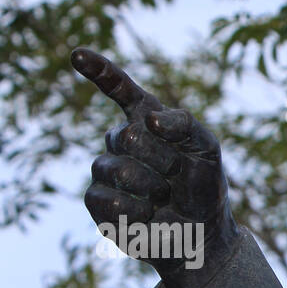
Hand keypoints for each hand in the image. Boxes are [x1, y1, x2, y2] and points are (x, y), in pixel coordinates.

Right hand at [71, 46, 237, 287]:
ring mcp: (105, 171)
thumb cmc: (203, 187)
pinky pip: (108, 200)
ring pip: (116, 169)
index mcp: (145, 121)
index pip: (120, 90)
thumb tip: (147, 118)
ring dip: (151, 188)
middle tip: (177, 177)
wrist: (201, 233)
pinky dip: (137, 211)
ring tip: (165, 198)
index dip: (100, 72)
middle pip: (127, 137)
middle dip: (162, 161)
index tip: (78, 54)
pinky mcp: (98, 203)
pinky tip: (149, 216)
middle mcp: (120, 141)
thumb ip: (184, 125)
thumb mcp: (207, 150)